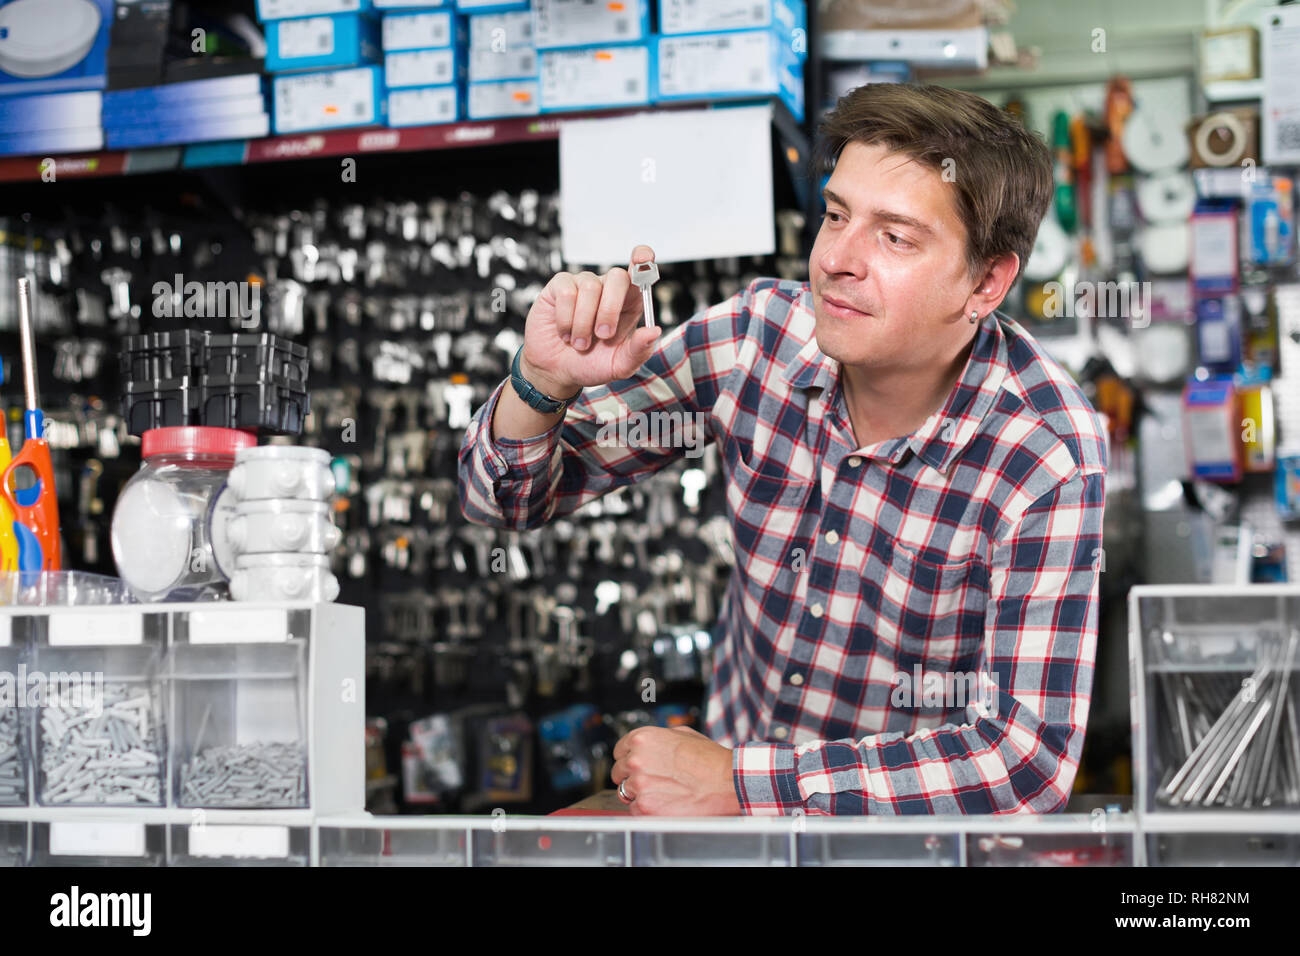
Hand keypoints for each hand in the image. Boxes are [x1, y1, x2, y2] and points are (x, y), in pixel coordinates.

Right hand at [520, 244, 662, 394]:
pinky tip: (565, 333)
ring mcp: (583, 285)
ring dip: (584, 323)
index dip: (643, 261)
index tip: (643, 260)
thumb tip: (654, 331)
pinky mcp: (559, 287)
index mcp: (629, 303)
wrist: (558, 371)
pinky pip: (567, 292)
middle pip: (617, 277)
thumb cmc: (591, 364)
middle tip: (602, 335)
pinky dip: (566, 319)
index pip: (640, 272)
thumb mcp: (619, 365)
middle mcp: (608, 289)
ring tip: (579, 343)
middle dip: (610, 309)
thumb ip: (639, 350)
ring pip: (590, 288)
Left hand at [611, 725, 740, 815]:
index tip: (635, 767)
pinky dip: (647, 811)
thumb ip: (659, 738)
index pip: (619, 751)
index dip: (628, 760)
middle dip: (632, 778)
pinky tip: (665, 804)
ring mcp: (639, 784)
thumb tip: (648, 746)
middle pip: (618, 773)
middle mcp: (636, 759)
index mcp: (643, 738)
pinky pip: (634, 811)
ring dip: (639, 795)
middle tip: (652, 783)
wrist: (728, 782)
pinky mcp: (645, 807)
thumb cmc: (710, 760)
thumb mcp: (683, 734)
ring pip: (625, 793)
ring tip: (662, 794)